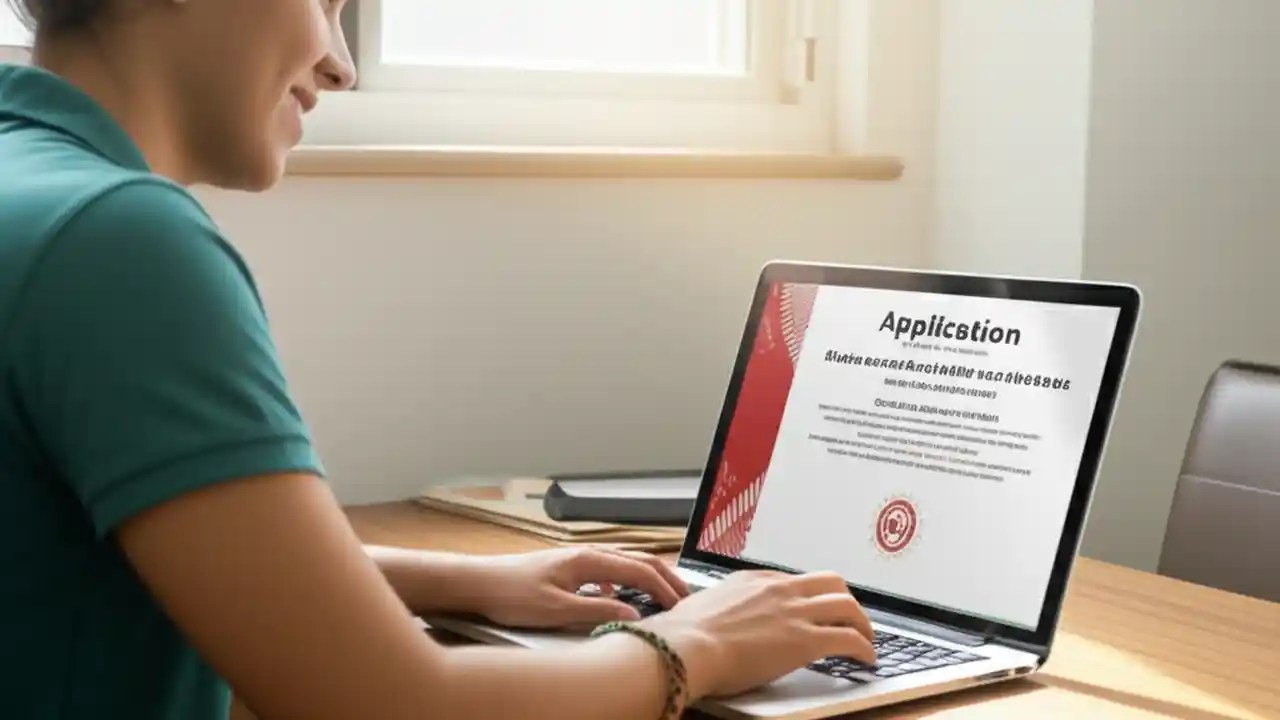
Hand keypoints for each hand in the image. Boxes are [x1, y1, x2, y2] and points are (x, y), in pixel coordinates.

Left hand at [465, 547, 688, 627]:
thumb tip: (634, 617)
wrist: (479, 582)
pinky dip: (626, 582)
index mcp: (589, 561)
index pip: (639, 571)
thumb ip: (597, 612)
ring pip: (624, 564)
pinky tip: (619, 599)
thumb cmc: (512, 595)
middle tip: (686, 597)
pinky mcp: (568, 567)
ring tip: (664, 596)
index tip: (682, 607)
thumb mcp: (557, 611)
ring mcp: (578, 558)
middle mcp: (588, 554)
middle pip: (638, 561)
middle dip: (665, 578)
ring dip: (648, 578)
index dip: (664, 589)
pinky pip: (608, 570)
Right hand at [637, 571, 874, 699]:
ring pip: (847, 606)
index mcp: (753, 580)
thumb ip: (718, 608)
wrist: (687, 647)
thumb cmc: (683, 634)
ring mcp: (794, 613)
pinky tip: (866, 660)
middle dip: (845, 600)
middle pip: (831, 582)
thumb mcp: (701, 606)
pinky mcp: (805, 641)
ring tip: (866, 640)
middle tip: (850, 618)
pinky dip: (864, 648)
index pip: (794, 581)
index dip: (809, 597)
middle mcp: (779, 590)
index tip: (812, 610)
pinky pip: (849, 639)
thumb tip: (710, 618)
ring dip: (862, 623)